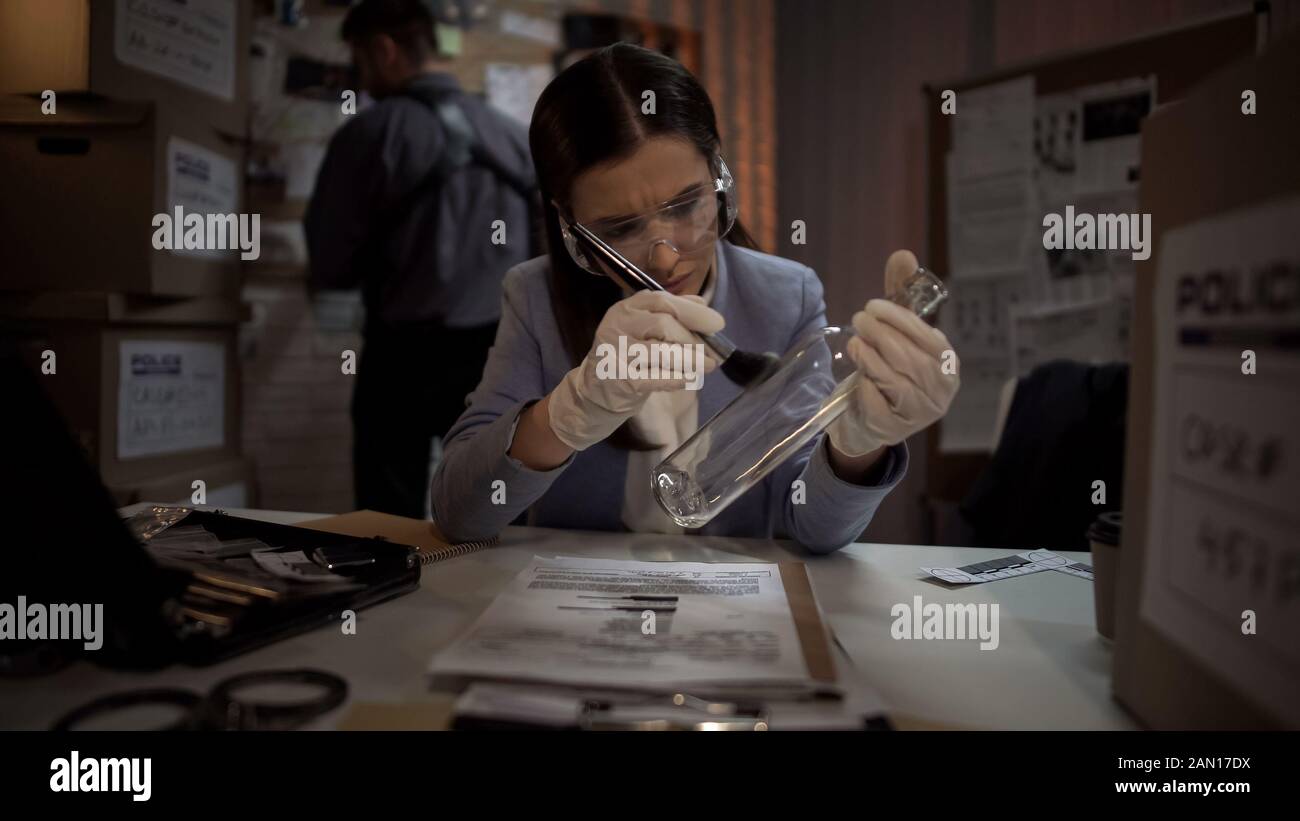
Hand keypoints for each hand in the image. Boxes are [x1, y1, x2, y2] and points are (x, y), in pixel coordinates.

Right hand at [547, 290, 722, 450]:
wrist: (595, 392)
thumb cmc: (627, 356)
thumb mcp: (643, 329)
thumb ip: (670, 314)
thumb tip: (702, 305)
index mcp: (625, 308)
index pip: (662, 300)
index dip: (692, 311)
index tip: (717, 323)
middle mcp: (618, 326)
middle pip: (664, 324)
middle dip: (693, 339)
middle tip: (710, 352)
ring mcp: (617, 352)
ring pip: (662, 351)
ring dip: (691, 360)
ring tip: (708, 366)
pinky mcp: (621, 379)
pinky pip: (657, 378)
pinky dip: (677, 378)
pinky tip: (688, 379)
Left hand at [827, 253, 959, 456]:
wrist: (866, 421)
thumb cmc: (887, 370)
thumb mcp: (895, 334)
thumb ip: (900, 298)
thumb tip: (903, 254)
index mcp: (948, 366)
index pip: (928, 338)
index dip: (899, 319)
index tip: (873, 306)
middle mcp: (941, 392)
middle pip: (910, 358)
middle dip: (881, 334)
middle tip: (859, 319)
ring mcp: (919, 415)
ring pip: (895, 380)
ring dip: (871, 358)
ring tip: (856, 343)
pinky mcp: (894, 430)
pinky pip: (879, 403)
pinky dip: (867, 388)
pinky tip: (859, 378)